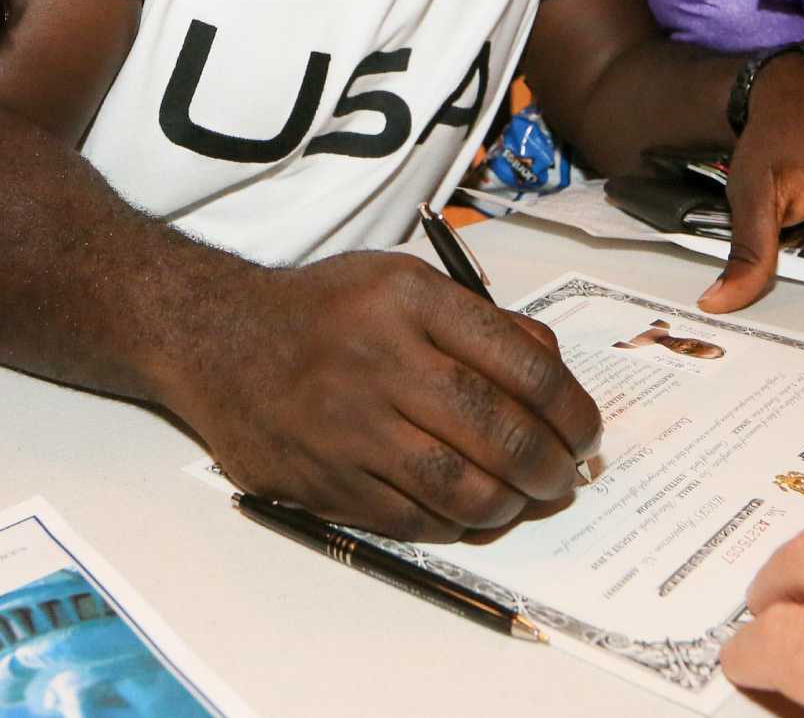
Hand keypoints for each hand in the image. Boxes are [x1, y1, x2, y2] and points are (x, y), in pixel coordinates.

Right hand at [167, 251, 601, 541]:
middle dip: (552, 467)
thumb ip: (481, 323)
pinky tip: (464, 508)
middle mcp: (378, 360)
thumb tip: (556, 379)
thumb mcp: (402, 282)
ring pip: (461, 489)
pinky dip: (452, 521)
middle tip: (566, 476)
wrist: (217, 339)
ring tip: (521, 498)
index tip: (586, 431)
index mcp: (408, 301)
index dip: (572, 409)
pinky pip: (411, 518)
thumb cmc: (326, 311)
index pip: (522, 364)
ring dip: (510, 504)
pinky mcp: (322, 479)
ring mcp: (347, 426)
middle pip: (500, 432)